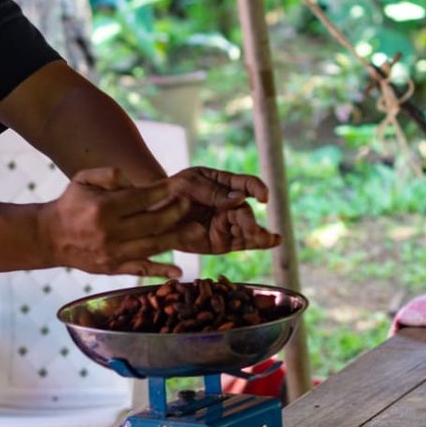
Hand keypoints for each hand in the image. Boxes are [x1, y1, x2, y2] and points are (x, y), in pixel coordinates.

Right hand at [38, 167, 202, 277]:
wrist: (51, 237)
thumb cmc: (72, 204)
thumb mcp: (83, 179)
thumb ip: (110, 174)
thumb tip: (134, 181)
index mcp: (103, 209)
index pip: (140, 199)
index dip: (162, 192)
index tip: (178, 186)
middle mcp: (109, 233)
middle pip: (151, 223)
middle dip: (174, 212)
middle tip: (189, 204)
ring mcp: (112, 253)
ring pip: (151, 247)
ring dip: (176, 239)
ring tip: (196, 231)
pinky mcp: (113, 268)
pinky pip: (141, 270)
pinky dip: (160, 272)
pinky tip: (179, 272)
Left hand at [165, 167, 282, 253]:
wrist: (152, 211)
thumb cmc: (171, 191)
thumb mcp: (189, 184)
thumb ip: (213, 192)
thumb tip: (239, 198)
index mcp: (224, 183)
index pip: (246, 184)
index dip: (257, 188)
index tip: (263, 197)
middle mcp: (229, 204)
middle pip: (245, 211)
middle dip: (250, 220)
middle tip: (251, 229)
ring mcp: (226, 223)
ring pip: (248, 229)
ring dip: (259, 234)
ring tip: (270, 239)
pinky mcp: (221, 242)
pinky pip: (241, 242)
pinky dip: (257, 243)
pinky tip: (273, 242)